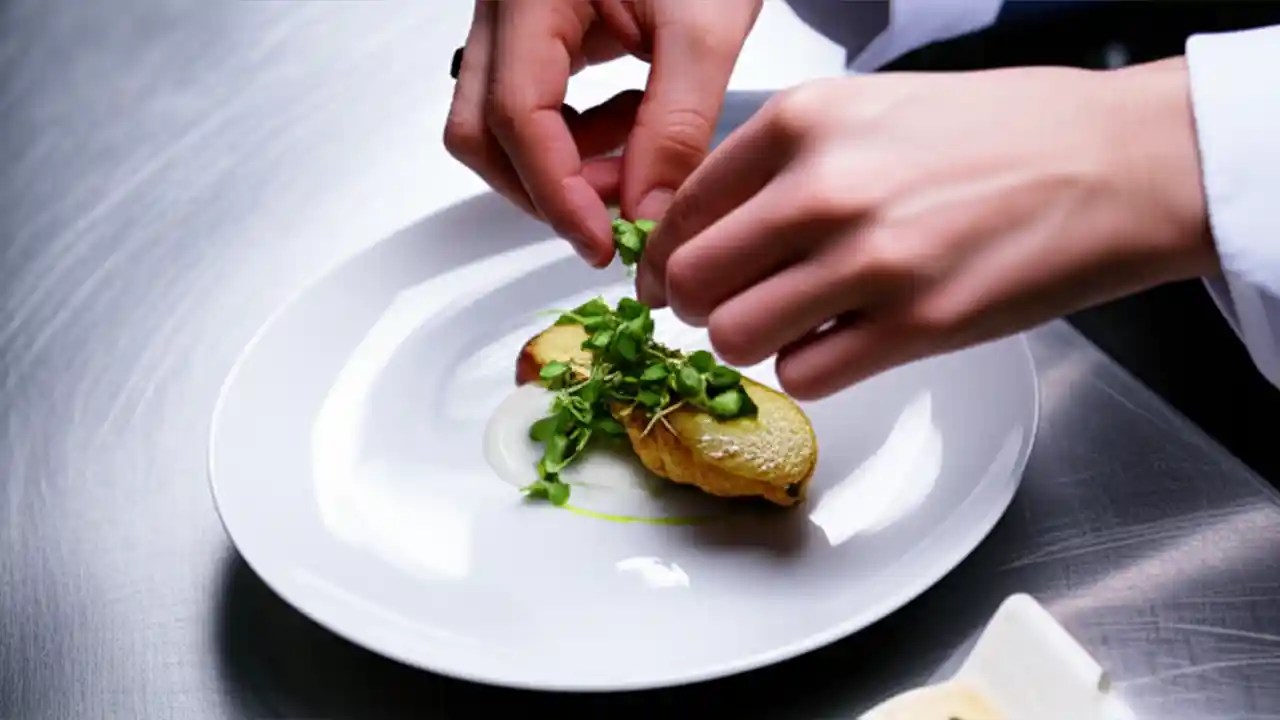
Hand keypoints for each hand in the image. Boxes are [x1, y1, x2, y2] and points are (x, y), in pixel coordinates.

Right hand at [444, 0, 761, 266]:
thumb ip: (676, 126)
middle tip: (616, 215)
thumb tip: (647, 215)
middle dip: (545, 187)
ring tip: (638, 153)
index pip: (517, 115)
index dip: (557, 191)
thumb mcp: (707, 27)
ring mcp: (510, 19)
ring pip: (496, 124)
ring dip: (561, 165)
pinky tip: (631, 122)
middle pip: (481, 130)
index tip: (602, 241)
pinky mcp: (534, 31)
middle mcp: (502, 6)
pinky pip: (528, 104)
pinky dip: (574, 137)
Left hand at [639, 58, 1216, 399]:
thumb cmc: (1001, 132)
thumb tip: (712, 223)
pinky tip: (838, 343)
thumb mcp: (870, 108)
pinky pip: (803, 374)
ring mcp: (869, 260)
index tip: (670, 276)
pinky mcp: (916, 325)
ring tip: (782, 328)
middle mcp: (824, 188)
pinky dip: (807, 369)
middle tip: (717, 309)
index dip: (665, 256)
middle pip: (692, 278)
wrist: (1116, 162)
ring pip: (733, 336)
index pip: (683, 208)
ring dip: (745, 343)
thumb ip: (783, 163)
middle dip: (693, 305)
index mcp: (804, 122)